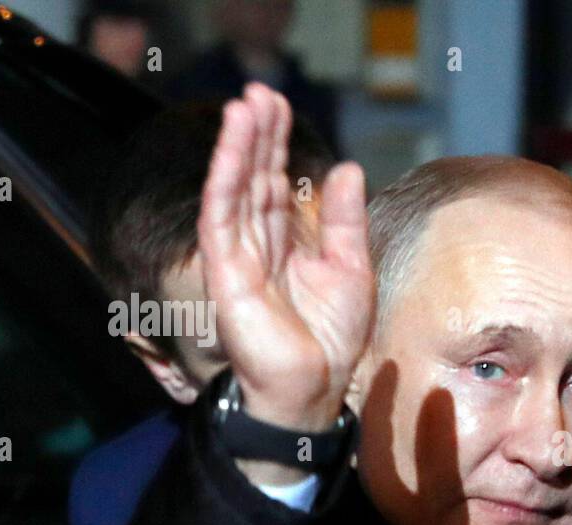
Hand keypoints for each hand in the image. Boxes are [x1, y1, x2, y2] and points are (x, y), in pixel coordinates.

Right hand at [198, 83, 372, 436]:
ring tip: (243, 108)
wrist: (317, 387)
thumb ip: (345, 220)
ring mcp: (239, 258)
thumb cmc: (332, 337)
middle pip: (255, 178)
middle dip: (257, 135)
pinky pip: (220, 222)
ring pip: (235, 192)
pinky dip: (224, 187)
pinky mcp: (226, 276)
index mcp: (287, 242)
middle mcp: (259, 244)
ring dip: (237, 150)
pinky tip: (229, 156)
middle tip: (260, 91)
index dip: (278, 143)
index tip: (281, 104)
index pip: (278, 182)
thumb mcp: (351, 267)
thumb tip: (347, 167)